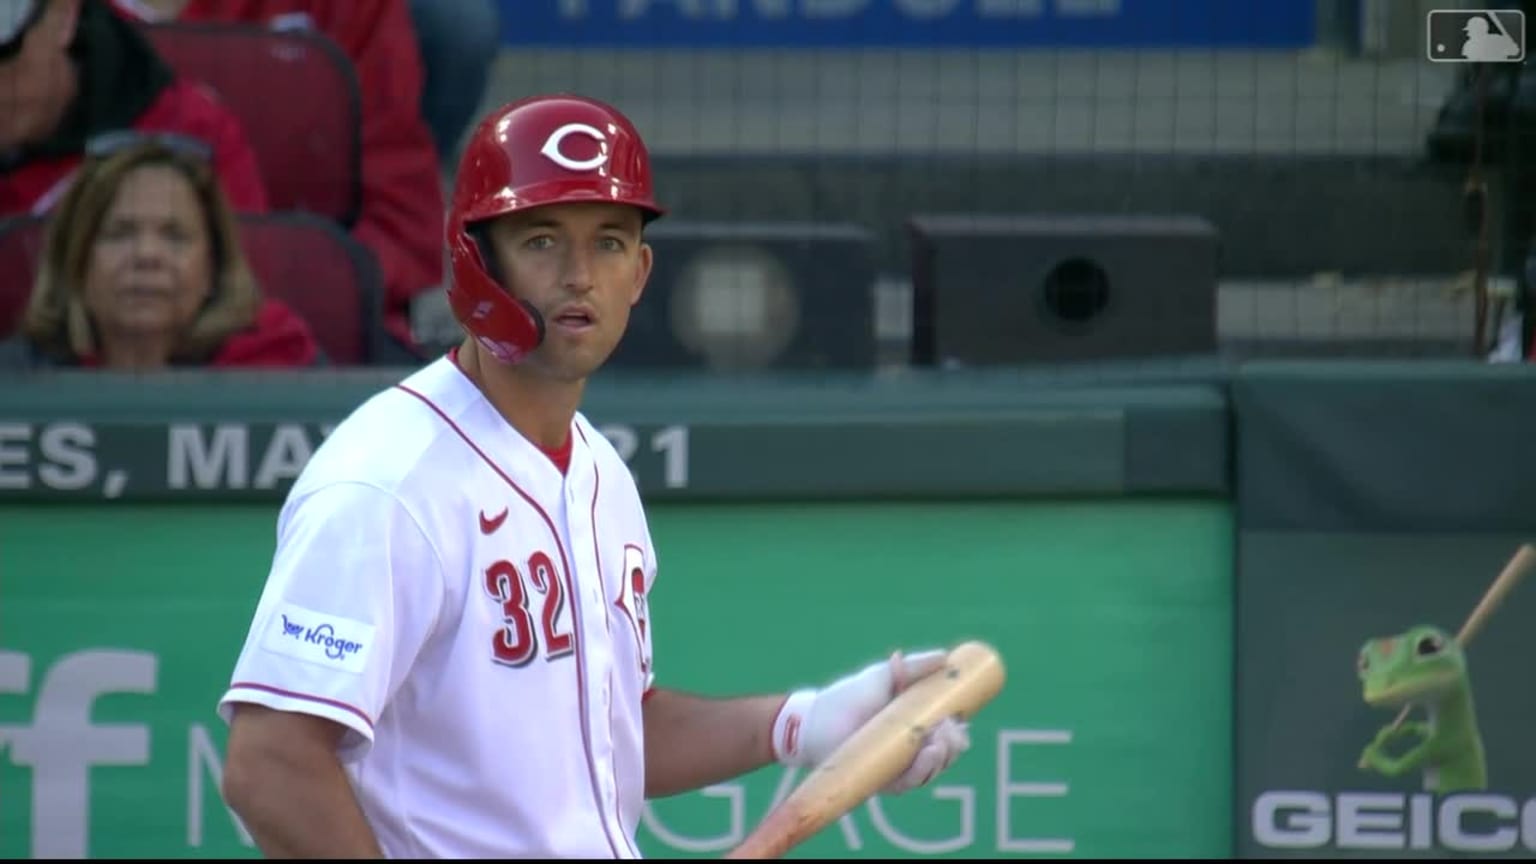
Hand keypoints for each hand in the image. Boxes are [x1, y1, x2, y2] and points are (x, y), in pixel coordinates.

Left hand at [771, 649, 970, 793]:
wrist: (815, 719)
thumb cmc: (849, 696)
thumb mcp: (883, 675)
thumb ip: (913, 667)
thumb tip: (945, 656)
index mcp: (915, 725)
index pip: (947, 734)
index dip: (958, 731)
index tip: (961, 720)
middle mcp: (910, 749)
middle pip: (944, 754)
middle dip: (953, 745)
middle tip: (950, 730)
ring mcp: (897, 767)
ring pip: (931, 770)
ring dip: (942, 758)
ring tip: (937, 742)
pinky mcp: (883, 782)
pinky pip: (909, 783)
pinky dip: (922, 771)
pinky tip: (927, 755)